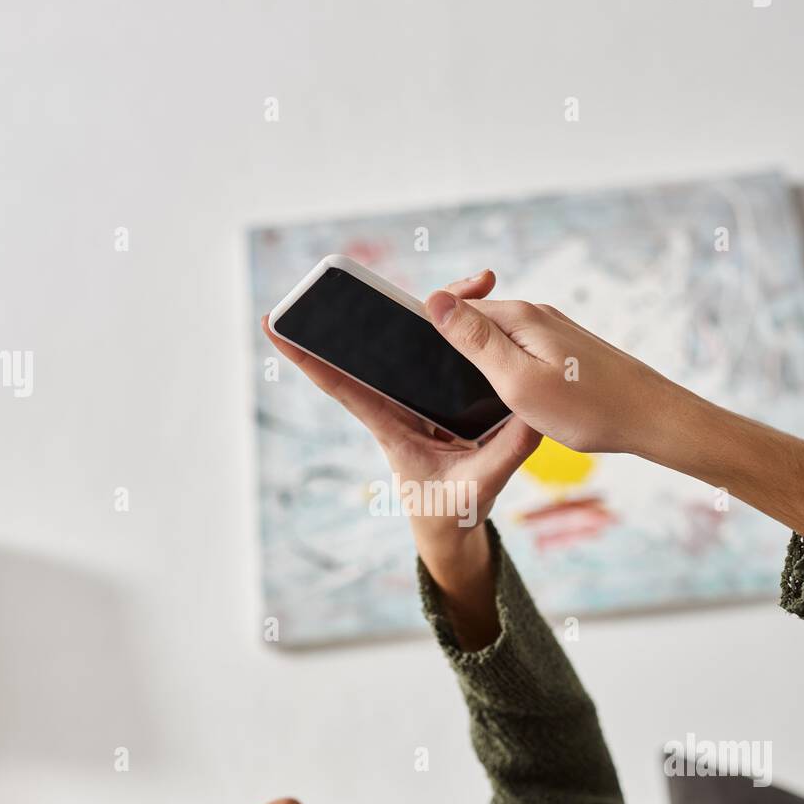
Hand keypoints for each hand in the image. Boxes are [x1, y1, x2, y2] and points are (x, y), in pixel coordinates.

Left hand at [262, 270, 540, 561]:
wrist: (454, 529)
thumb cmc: (451, 513)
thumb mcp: (478, 488)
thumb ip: (504, 454)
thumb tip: (532, 417)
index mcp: (391, 428)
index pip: (341, 386)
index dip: (305, 355)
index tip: (271, 322)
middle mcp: (398, 406)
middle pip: (382, 348)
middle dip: (379, 307)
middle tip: (376, 274)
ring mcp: (420, 400)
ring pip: (417, 344)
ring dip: (441, 311)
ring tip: (480, 280)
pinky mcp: (444, 398)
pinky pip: (445, 356)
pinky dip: (464, 331)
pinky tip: (487, 306)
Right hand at [423, 280, 803, 537]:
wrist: (652, 419)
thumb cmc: (587, 408)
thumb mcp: (517, 381)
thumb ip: (475, 341)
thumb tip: (435, 300)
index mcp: (518, 317)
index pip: (454, 307)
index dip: (428, 330)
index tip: (409, 357)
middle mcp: (535, 315)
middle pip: (474, 320)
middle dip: (450, 344)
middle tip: (430, 384)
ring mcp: (552, 332)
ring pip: (497, 339)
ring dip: (476, 361)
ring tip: (464, 395)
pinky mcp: (565, 351)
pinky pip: (518, 352)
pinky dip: (503, 371)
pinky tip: (505, 398)